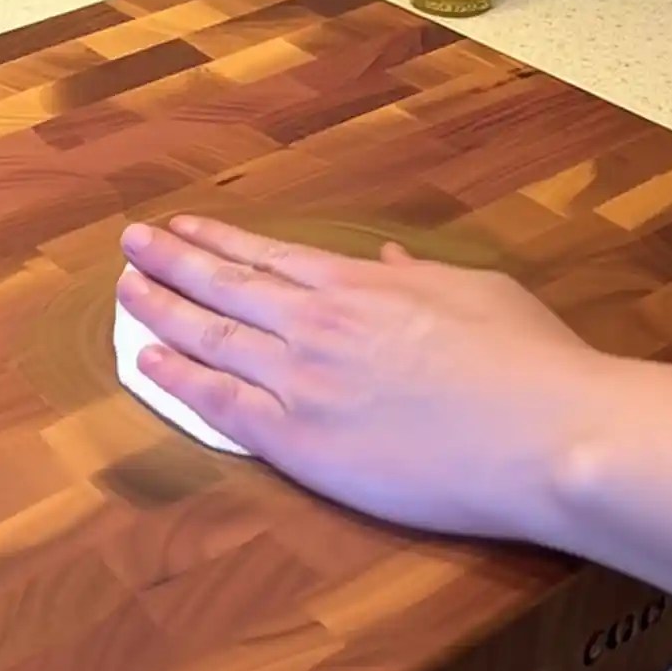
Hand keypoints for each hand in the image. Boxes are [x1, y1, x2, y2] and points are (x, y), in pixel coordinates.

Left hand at [116, 216, 611, 543]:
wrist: (546, 436)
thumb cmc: (530, 362)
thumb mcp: (479, 290)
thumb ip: (420, 274)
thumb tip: (390, 259)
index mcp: (362, 286)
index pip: (268, 257)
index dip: (218, 240)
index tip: (182, 227)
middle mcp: (318, 324)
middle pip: (226, 286)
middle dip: (171, 261)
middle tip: (131, 244)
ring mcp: (302, 381)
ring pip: (211, 337)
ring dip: (161, 310)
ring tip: (125, 291)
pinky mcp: (300, 442)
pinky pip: (221, 405)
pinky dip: (178, 379)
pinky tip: (147, 360)